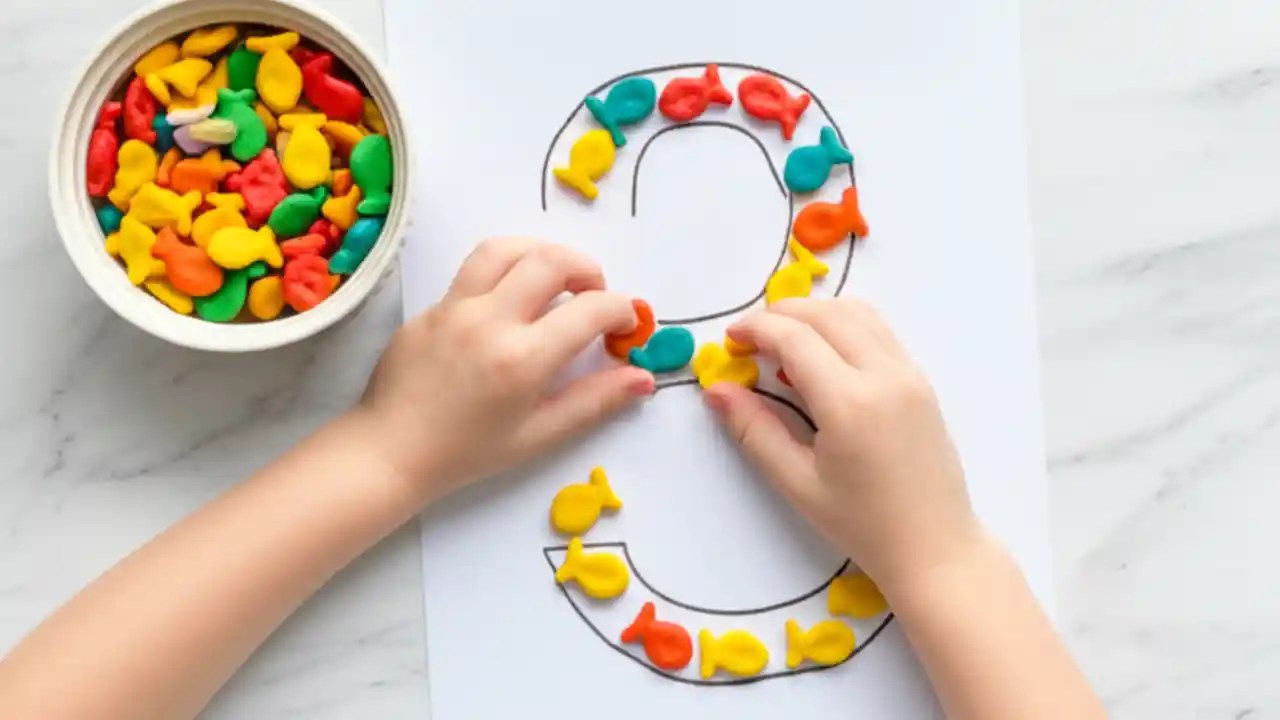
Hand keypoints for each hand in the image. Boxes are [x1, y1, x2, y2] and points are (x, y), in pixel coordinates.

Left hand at [357, 238, 654, 501]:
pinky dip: (505, 275)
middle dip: (587, 269)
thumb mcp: (538, 436)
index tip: (625, 326)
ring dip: (542, 254)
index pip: (590, 309)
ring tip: (555, 281)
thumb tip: (643, 378)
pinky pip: (474, 272)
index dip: (621, 310)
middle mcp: (489, 321)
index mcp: (522, 359)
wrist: (390, 450)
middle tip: (594, 295)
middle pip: (551, 259)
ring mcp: (455, 307)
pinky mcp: (431, 307)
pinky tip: (510, 306)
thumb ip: (594, 401)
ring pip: (506, 249)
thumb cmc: (467, 453)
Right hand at [705, 298, 980, 591]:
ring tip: (785, 343)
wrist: (935, 547)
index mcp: (850, 403)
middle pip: (826, 313)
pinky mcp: (922, 380)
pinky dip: (844, 326)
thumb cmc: (862, 525)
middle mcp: (884, 375)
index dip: (756, 328)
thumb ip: (755, 431)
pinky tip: (824, 359)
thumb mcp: (797, 483)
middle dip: (781, 314)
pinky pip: (879, 331)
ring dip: (815, 314)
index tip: (730, 341)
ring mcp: (910, 373)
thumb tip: (716, 390)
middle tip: (749, 340)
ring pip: (858, 312)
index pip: (795, 337)